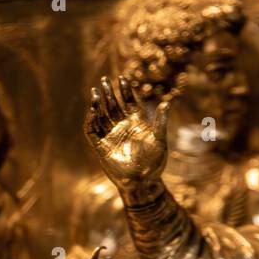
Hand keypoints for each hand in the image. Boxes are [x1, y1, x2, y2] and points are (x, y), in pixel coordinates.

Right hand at [83, 74, 170, 189]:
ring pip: (101, 116)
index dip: (125, 90)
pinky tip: (92, 110)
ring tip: (95, 92)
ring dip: (98, 104)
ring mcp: (111, 136)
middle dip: (108, 93)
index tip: (123, 78)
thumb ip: (160, 120)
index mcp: (136, 123)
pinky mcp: (101, 146)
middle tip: (104, 80)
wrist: (142, 181)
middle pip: (113, 105)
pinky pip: (93, 131)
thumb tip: (167, 102)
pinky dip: (91, 120)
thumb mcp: (159, 139)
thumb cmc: (154, 162)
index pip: (129, 102)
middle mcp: (122, 127)